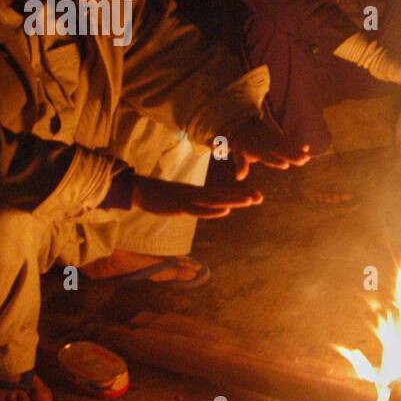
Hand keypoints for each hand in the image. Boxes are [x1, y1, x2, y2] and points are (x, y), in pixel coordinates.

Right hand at [132, 176, 263, 217]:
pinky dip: (211, 211)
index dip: (240, 194)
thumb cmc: (163, 196)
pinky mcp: (178, 206)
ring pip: (214, 201)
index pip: (223, 193)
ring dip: (232, 201)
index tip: (257, 195)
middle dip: (241, 197)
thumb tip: (214, 207)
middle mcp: (197, 194)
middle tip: (260, 197)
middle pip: (223, 196)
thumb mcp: (184, 199)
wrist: (141, 189)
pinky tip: (224, 211)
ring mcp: (188, 199)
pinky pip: (197, 210)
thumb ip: (198, 202)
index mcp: (199, 193)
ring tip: (249, 201)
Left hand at [227, 116, 309, 180]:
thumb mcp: (238, 154)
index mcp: (256, 150)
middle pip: (280, 150)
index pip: (266, 156)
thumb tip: (239, 177)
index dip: (275, 160)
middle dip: (291, 155)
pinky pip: (288, 140)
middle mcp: (266, 144)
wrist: (244, 124)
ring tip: (307, 157)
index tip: (285, 165)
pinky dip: (297, 144)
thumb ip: (241, 165)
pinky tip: (307, 147)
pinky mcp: (278, 136)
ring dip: (297, 151)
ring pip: (287, 145)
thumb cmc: (241, 144)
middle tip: (302, 161)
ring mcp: (273, 139)